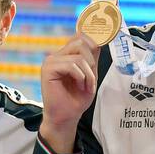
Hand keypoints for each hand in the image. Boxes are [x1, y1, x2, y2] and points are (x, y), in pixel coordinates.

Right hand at [38, 32, 99, 152]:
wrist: (66, 117)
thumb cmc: (77, 99)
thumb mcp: (90, 75)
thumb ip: (93, 58)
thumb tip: (100, 40)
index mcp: (66, 55)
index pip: (80, 37)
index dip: (93, 37)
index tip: (106, 38)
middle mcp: (57, 55)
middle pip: (81, 41)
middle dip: (92, 61)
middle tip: (91, 78)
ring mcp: (51, 61)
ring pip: (79, 55)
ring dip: (89, 73)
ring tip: (86, 86)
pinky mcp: (48, 69)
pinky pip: (72, 65)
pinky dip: (81, 77)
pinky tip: (80, 87)